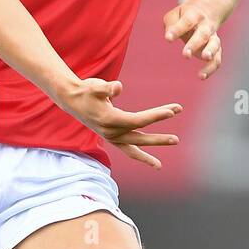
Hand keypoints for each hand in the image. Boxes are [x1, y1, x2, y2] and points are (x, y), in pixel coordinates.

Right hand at [62, 78, 181, 169]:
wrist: (72, 100)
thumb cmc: (86, 91)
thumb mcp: (95, 86)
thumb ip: (107, 87)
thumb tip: (118, 87)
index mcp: (110, 120)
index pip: (138, 120)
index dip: (156, 116)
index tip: (173, 111)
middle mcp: (111, 132)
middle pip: (139, 137)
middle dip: (159, 139)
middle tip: (176, 140)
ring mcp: (111, 137)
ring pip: (134, 148)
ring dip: (149, 152)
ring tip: (162, 162)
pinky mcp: (112, 137)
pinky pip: (128, 150)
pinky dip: (140, 156)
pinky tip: (153, 162)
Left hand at [163, 4, 221, 78]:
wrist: (208, 10)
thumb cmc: (185, 15)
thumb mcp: (175, 15)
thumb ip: (171, 24)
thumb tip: (169, 36)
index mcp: (194, 15)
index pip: (187, 22)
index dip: (177, 30)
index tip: (168, 39)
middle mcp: (206, 26)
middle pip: (203, 34)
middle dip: (195, 44)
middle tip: (185, 55)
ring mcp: (212, 37)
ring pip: (215, 45)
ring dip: (210, 52)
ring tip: (205, 58)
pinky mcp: (214, 49)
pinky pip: (216, 59)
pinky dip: (211, 68)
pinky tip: (202, 76)